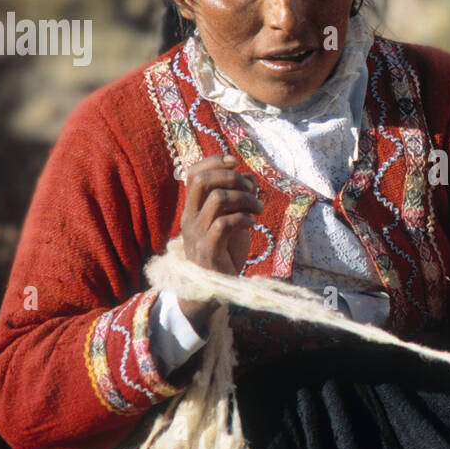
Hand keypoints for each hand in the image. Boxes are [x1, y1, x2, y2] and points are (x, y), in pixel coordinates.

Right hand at [177, 155, 262, 331]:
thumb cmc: (224, 250)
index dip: (213, 161)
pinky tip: (252, 225)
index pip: (193, 173)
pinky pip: (225, 224)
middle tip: (251, 189)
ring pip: (217, 199)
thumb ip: (236, 197)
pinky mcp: (209, 249)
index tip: (234, 161)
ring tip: (258, 209)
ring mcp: (198, 233)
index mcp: (193, 207)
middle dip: (232, 177)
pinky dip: (243, 219)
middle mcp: (191, 217)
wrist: (215, 287)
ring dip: (244, 198)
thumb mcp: (230, 219)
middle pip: (203, 181)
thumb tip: (250, 178)